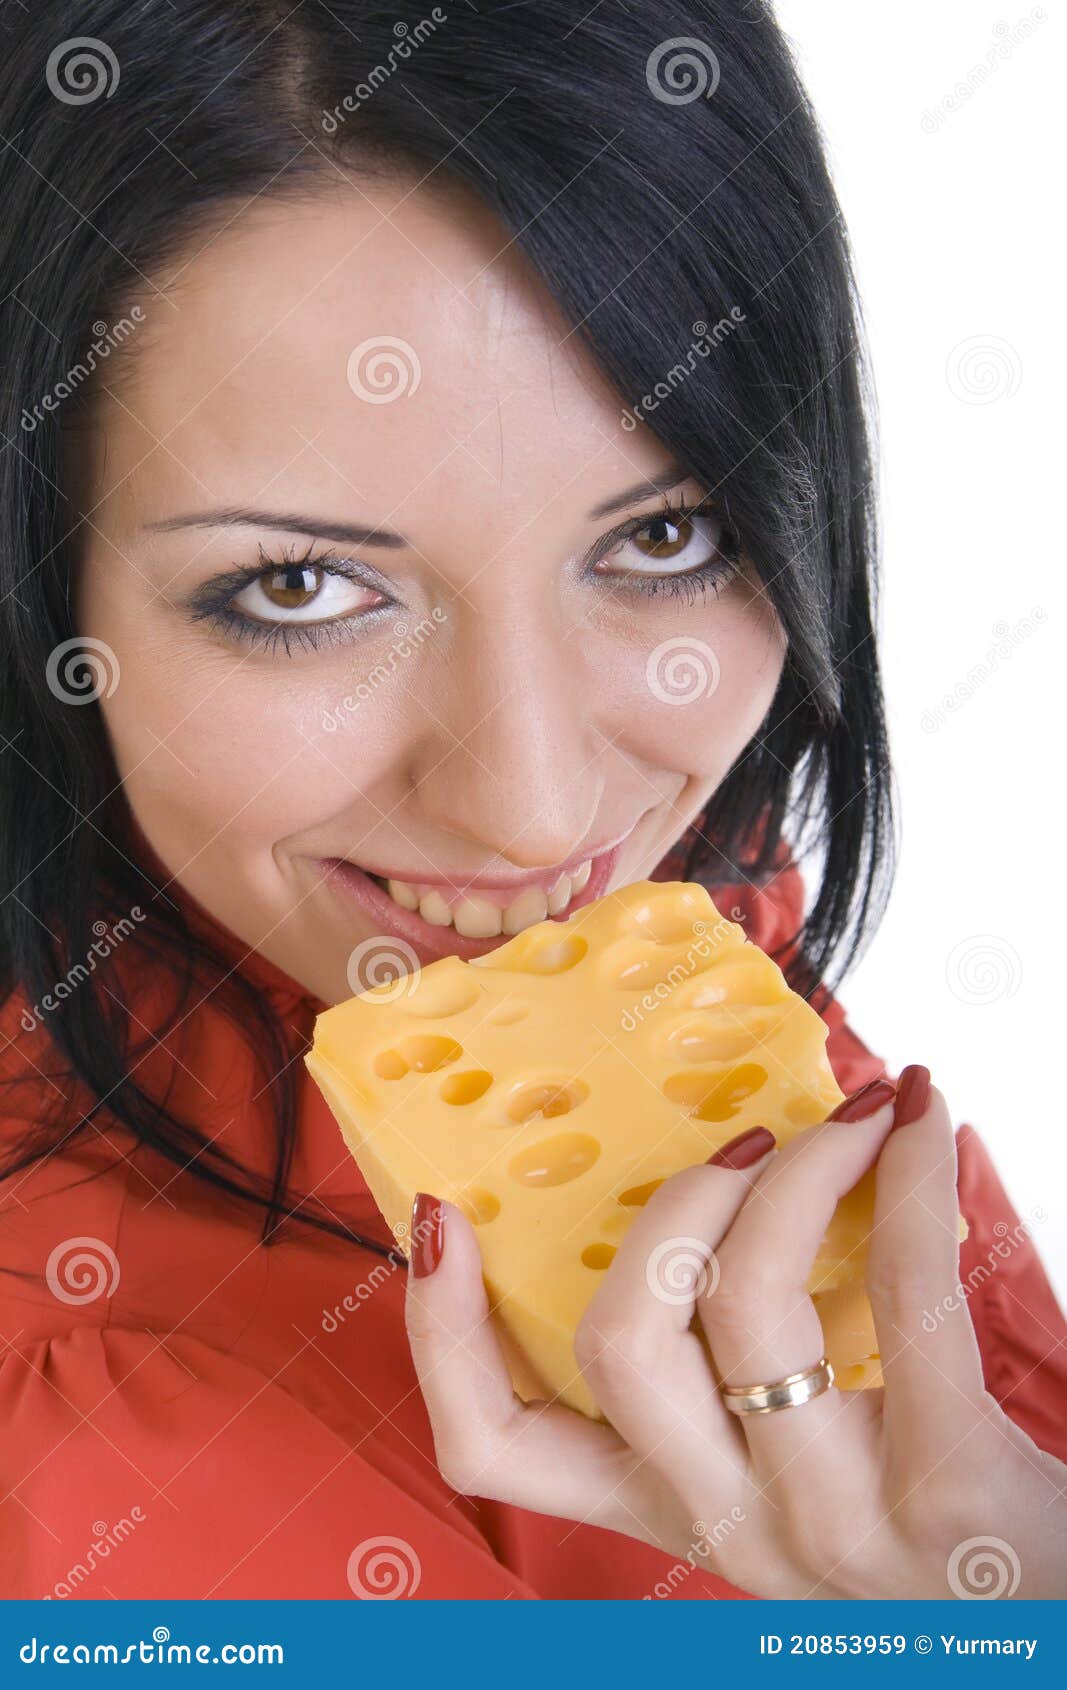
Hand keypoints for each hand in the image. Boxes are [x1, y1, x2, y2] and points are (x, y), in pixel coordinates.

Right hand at [404, 1069, 1066, 1596]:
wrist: (1055, 1620)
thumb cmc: (929, 1508)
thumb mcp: (794, 1460)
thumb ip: (729, 1360)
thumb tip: (700, 1163)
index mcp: (675, 1504)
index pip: (494, 1447)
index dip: (442, 1329)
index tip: (443, 1213)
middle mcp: (733, 1527)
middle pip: (615, 1347)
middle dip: (667, 1205)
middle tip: (738, 1143)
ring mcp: (837, 1524)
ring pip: (746, 1303)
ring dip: (798, 1170)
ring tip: (853, 1117)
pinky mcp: (955, 1495)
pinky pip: (905, 1292)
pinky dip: (911, 1177)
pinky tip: (924, 1121)